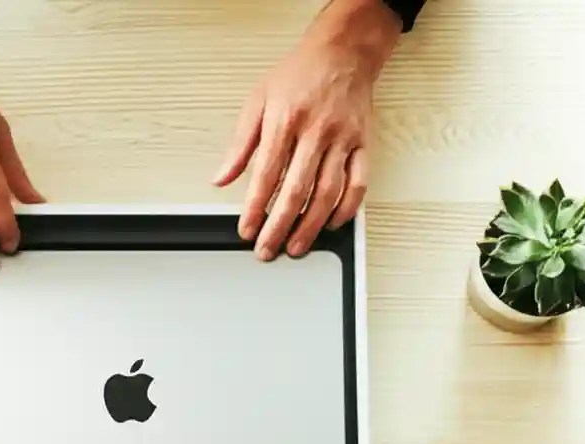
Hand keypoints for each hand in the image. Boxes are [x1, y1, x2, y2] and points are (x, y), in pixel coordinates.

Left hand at [212, 0, 400, 259]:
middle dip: (279, 225)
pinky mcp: (363, 144)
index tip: (247, 230)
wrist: (343, 51)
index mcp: (284, 121)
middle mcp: (315, 132)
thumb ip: (240, 144)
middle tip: (267, 250)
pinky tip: (332, 224)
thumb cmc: (298, 74)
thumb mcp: (258, 100)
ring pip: (328, 192)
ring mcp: (342, 139)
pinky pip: (358, 183)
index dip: (255, 208)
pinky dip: (346, 209)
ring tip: (296, 246)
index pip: (266, 175)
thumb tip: (222, 178)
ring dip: (311, 225)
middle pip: (296, 190)